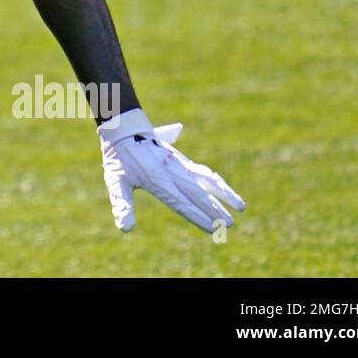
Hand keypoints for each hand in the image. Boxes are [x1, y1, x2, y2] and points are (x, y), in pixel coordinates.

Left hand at [98, 108, 245, 233]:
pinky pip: (203, 171)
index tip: (213, 227)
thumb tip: (126, 229)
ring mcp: (179, 164)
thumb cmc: (118, 159)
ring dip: (224, 193)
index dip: (197, 215)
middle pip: (198, 193)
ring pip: (207, 179)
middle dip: (215, 209)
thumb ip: (122, 204)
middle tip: (229, 224)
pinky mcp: (182, 159)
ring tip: (241, 207)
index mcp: (156, 179)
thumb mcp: (116, 182)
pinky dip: (216, 180)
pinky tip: (224, 187)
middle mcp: (172, 171)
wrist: (124, 128)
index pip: (180, 201)